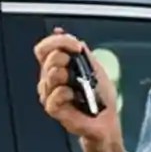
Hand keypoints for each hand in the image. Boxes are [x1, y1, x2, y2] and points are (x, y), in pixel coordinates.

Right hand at [34, 27, 120, 143]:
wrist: (106, 120)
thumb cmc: (100, 97)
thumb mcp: (93, 67)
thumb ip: (78, 49)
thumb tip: (60, 31)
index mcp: (58, 67)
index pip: (44, 48)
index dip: (58, 41)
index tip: (76, 46)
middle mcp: (51, 79)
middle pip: (47, 57)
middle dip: (66, 58)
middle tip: (78, 70)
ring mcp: (50, 93)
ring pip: (51, 74)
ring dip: (69, 77)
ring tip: (78, 87)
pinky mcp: (53, 108)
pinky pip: (55, 94)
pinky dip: (68, 93)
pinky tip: (76, 98)